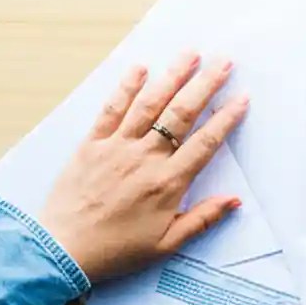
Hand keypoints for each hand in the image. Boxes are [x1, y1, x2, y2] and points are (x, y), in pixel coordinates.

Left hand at [37, 52, 248, 281]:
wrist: (63, 250)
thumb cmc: (116, 250)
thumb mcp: (165, 245)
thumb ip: (202, 219)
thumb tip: (234, 201)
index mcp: (167, 183)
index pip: (204, 143)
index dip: (226, 119)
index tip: (242, 98)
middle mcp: (145, 158)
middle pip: (181, 113)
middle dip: (206, 84)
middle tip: (224, 62)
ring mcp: (117, 147)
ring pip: (150, 103)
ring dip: (172, 76)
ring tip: (190, 54)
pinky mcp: (92, 144)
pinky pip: (112, 109)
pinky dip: (126, 87)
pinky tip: (140, 68)